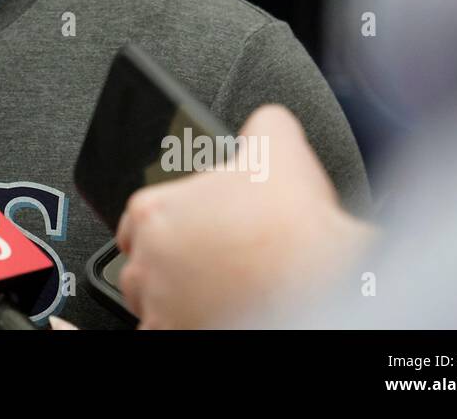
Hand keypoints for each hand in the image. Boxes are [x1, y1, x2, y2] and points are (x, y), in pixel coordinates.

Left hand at [113, 104, 374, 328]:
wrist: (319, 280)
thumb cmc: (293, 225)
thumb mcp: (277, 146)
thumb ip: (261, 126)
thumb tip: (266, 120)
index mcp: (154, 211)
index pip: (138, 220)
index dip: (167, 225)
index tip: (187, 234)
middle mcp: (146, 261)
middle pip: (140, 265)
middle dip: (168, 266)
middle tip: (207, 266)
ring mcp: (159, 305)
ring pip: (150, 305)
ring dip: (171, 301)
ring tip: (211, 295)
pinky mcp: (175, 336)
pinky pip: (159, 334)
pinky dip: (180, 327)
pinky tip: (206, 318)